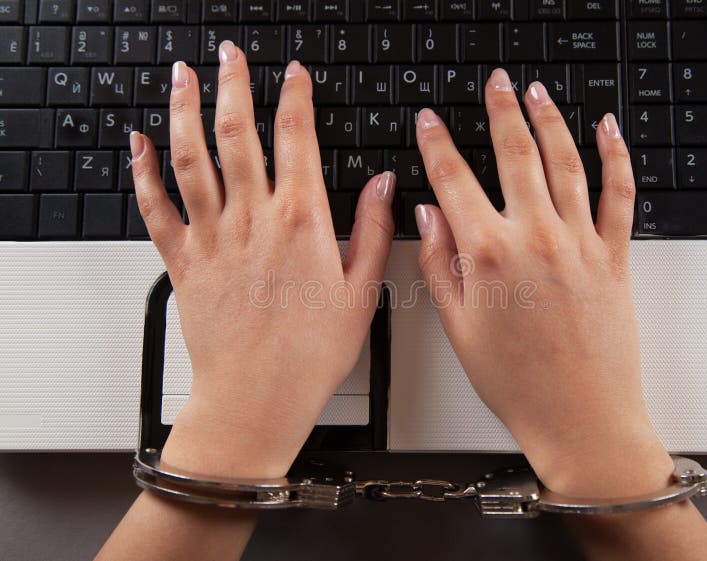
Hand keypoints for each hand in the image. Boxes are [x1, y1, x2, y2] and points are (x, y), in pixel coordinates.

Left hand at [129, 45, 394, 477]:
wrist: (256, 399)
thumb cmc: (309, 355)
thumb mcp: (361, 292)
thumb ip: (374, 230)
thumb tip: (386, 186)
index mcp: (301, 222)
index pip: (297, 140)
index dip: (295, 98)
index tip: (294, 74)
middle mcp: (252, 220)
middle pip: (238, 133)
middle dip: (235, 85)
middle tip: (231, 55)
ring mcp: (213, 238)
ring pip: (192, 157)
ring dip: (185, 110)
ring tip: (184, 75)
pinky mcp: (184, 262)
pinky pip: (156, 207)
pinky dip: (143, 172)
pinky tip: (139, 145)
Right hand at [413, 69, 671, 496]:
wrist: (580, 417)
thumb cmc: (517, 382)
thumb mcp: (459, 326)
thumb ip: (441, 264)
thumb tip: (427, 216)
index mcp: (490, 254)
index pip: (454, 180)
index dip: (437, 144)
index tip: (430, 122)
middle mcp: (536, 238)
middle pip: (515, 154)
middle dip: (500, 110)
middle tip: (494, 85)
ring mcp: (580, 243)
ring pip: (565, 162)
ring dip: (550, 120)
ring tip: (537, 93)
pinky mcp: (614, 257)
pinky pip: (618, 195)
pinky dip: (615, 156)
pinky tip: (607, 131)